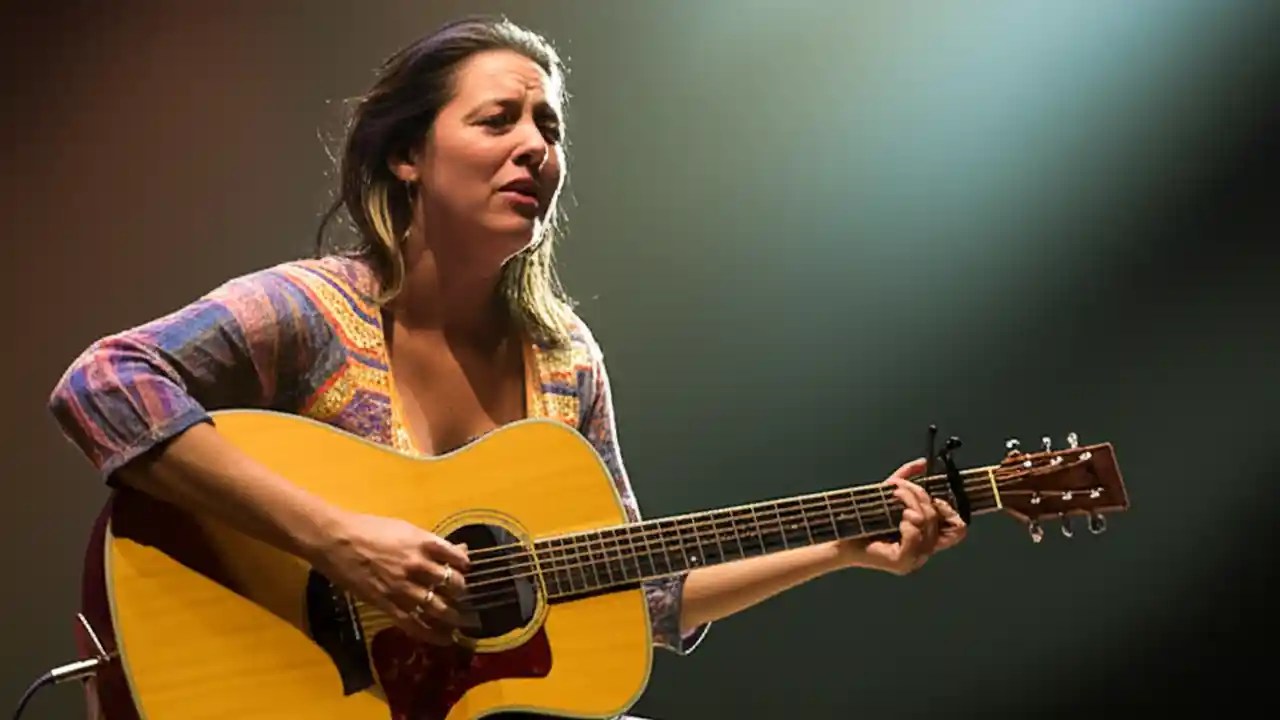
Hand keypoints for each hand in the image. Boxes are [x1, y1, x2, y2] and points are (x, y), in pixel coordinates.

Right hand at [309, 511, 472, 644]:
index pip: (458, 559)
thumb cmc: (369, 529)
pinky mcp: (387, 604)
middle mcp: (418, 566)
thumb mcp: (405, 528)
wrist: (337, 541)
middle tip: (468, 600)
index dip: (466, 568)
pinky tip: (444, 639)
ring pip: (438, 608)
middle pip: (453, 585)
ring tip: (463, 624)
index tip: (468, 573)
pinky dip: (432, 633)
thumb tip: (459, 550)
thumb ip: (432, 542)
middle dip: (463, 594)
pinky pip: (414, 623)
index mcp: (424, 543)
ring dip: (454, 618)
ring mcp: (403, 587)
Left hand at [840, 458, 967, 574]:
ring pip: (926, 522)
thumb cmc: (863, 519)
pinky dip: (907, 523)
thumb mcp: (887, 494)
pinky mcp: (902, 562)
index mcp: (925, 537)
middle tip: (898, 490)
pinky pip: (915, 536)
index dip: (949, 510)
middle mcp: (924, 551)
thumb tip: (923, 462)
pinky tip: (896, 520)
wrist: (840, 537)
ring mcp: (914, 559)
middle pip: (938, 518)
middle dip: (919, 497)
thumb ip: (906, 478)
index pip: (958, 529)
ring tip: (893, 498)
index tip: (932, 497)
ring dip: (910, 503)